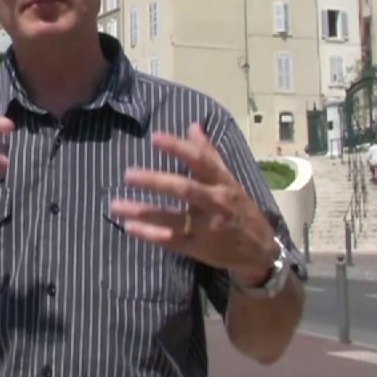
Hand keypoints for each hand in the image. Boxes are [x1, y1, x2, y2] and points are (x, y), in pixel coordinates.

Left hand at [109, 123, 278, 277]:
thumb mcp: (229, 180)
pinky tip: (129, 227)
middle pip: (185, 189)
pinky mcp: (198, 248)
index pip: (201, 161)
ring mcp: (207, 228)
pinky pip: (171, 241)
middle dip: (156, 181)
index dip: (179, 149)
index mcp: (223, 182)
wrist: (260, 250)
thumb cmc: (240, 209)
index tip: (155, 138)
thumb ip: (209, 154)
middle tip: (128, 174)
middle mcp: (216, 203)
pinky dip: (150, 235)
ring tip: (116, 205)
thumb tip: (192, 126)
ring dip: (143, 211)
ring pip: (173, 218)